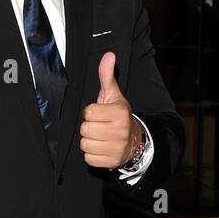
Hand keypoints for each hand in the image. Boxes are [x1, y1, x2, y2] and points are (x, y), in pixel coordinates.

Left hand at [80, 52, 138, 168]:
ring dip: (89, 142)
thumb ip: (107, 76)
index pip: (88, 113)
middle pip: (85, 129)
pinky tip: (101, 148)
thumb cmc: (118, 116)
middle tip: (98, 127)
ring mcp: (117, 148)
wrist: (133, 141)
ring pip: (85, 145)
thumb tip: (108, 55)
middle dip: (88, 128)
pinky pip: (89, 159)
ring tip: (99, 138)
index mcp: (119, 112)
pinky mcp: (112, 162)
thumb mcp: (113, 95)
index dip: (90, 113)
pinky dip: (92, 155)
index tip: (98, 114)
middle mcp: (120, 130)